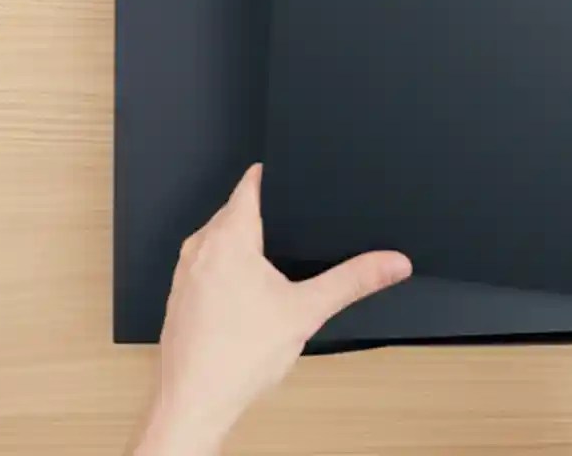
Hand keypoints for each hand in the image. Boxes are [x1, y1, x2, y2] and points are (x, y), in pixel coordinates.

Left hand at [130, 164, 412, 455]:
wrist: (194, 402)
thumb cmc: (238, 358)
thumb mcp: (307, 311)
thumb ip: (352, 281)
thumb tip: (392, 261)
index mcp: (228, 239)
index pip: (248, 186)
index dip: (269, 175)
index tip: (284, 170)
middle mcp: (199, 250)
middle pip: (232, 213)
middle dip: (260, 212)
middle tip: (291, 218)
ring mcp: (184, 274)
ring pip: (216, 241)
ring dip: (240, 243)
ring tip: (272, 259)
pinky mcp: (179, 298)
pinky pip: (204, 268)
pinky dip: (225, 270)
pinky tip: (247, 296)